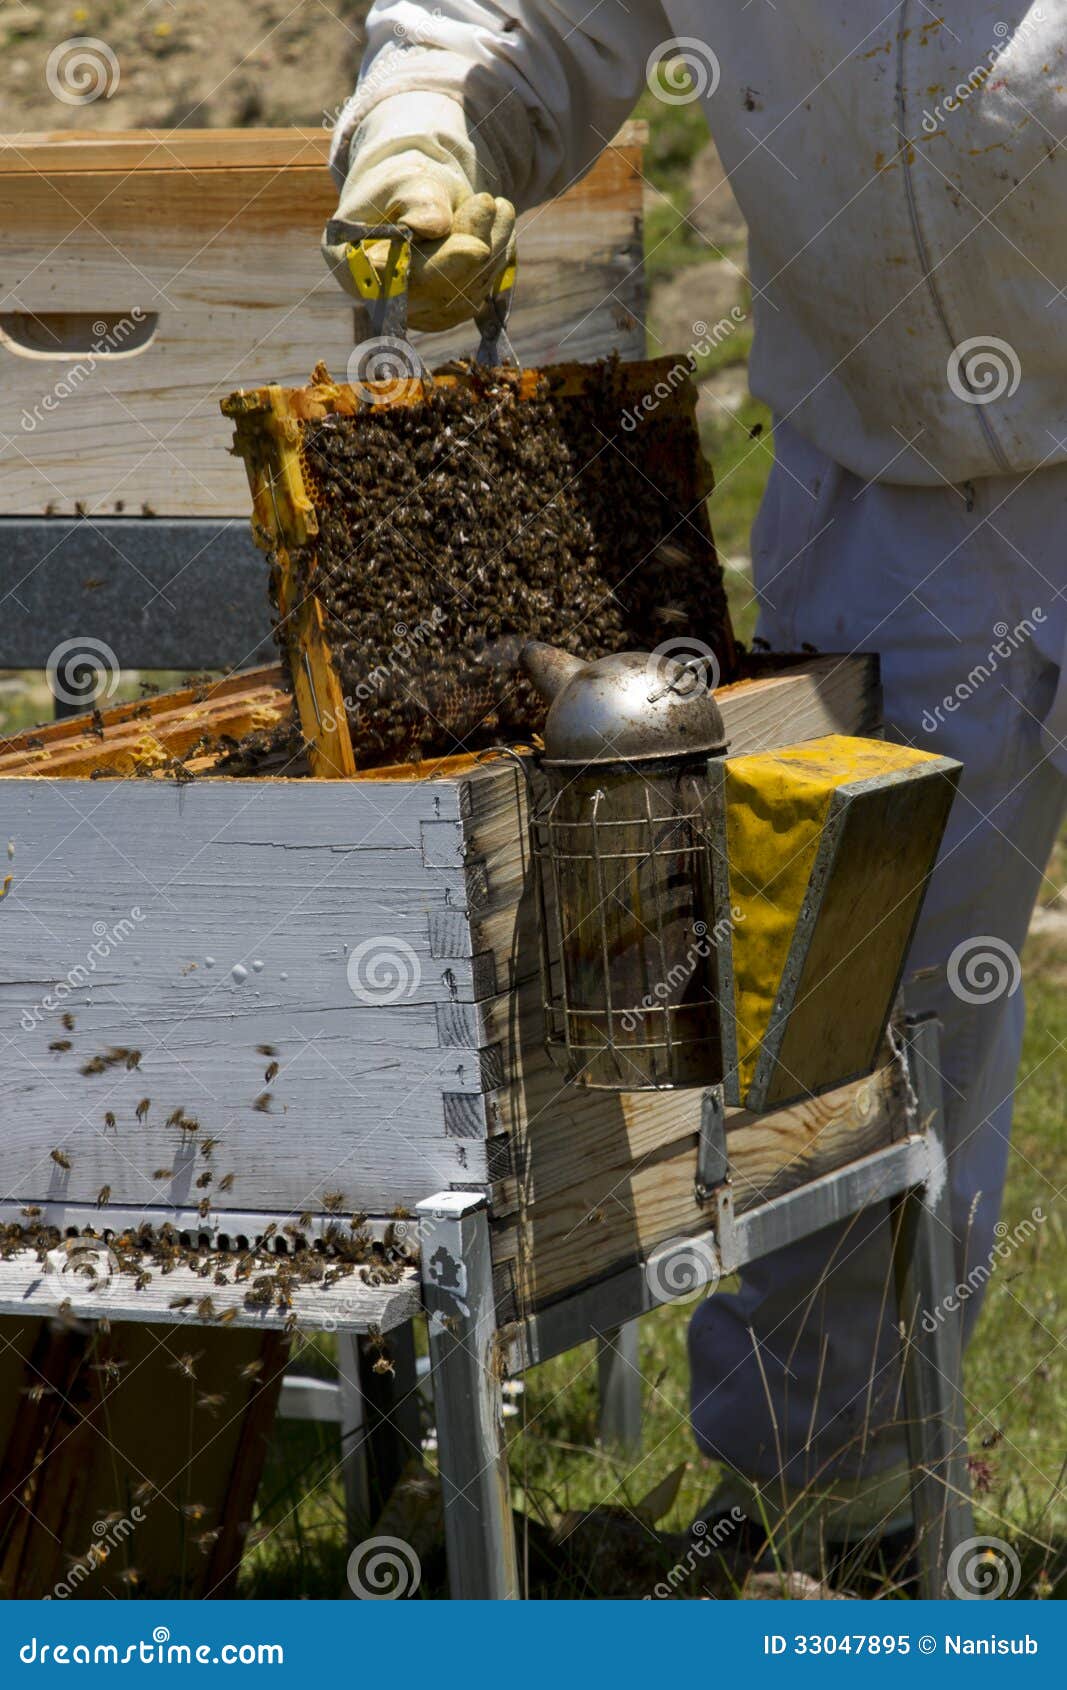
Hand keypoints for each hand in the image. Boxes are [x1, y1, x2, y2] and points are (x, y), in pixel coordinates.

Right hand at [323, 146, 514, 331]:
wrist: (412, 199)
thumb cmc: (401, 185)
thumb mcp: (405, 180)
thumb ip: (417, 200)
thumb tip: (434, 225)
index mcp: (353, 266)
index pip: (397, 280)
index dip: (439, 267)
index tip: (478, 247)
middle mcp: (382, 300)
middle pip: (437, 291)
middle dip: (473, 248)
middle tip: (495, 203)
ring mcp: (416, 313)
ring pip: (465, 294)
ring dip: (493, 248)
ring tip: (501, 207)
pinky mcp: (445, 313)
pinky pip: (480, 293)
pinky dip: (496, 259)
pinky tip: (499, 228)